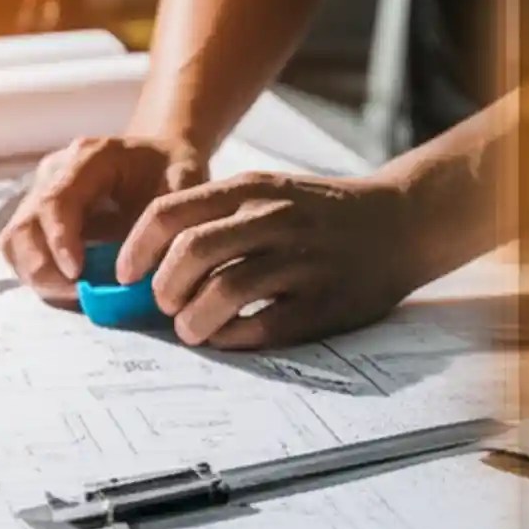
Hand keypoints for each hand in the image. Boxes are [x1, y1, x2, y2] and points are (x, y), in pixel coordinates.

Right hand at [0, 136, 207, 301]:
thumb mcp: (180, 189)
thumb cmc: (172, 171)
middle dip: (44, 269)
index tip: (78, 276)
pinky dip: (42, 275)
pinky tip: (73, 290)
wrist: (161, 157)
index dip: (61, 242)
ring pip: (15, 242)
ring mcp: (41, 193)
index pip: (56, 201)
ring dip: (39, 276)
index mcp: (89, 157)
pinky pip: (23, 252)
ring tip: (77, 296)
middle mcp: (55, 172)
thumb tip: (133, 277)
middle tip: (79, 296)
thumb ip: (158, 226)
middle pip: (24, 225)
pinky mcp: (39, 216)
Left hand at [116, 171, 414, 348]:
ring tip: (192, 329)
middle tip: (165, 305)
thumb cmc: (324, 215)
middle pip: (191, 254)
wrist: (402, 223)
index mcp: (253, 190)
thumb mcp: (272, 193)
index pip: (169, 214)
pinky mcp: (324, 302)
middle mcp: (275, 220)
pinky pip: (263, 326)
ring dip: (193, 321)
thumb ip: (220, 217)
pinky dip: (233, 338)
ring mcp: (302, 261)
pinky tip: (228, 336)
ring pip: (223, 293)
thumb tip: (154, 261)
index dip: (135, 250)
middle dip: (163, 289)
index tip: (126, 275)